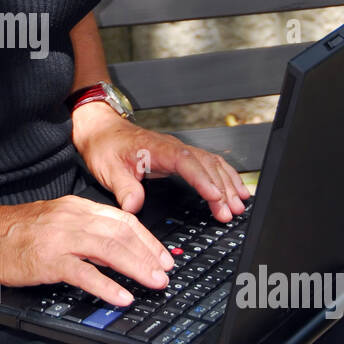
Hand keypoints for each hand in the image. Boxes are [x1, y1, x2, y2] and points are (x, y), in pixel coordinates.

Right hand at [0, 194, 175, 305]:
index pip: (122, 220)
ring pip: (109, 250)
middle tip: (166, 272)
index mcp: (75, 208)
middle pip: (121, 234)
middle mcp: (71, 219)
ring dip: (137, 268)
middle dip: (149, 255)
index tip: (163, 255)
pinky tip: (122, 297)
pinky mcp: (47, 261)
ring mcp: (60, 239)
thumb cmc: (14, 232)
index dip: (147, 239)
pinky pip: (84, 273)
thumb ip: (85, 230)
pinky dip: (107, 286)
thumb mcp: (55, 221)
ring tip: (154, 283)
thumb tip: (116, 248)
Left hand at [71, 103, 250, 221]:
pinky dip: (225, 177)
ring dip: (228, 184)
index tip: (215, 197)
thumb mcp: (108, 169)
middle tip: (231, 211)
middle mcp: (174, 148)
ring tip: (240, 204)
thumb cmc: (106, 147)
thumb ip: (123, 188)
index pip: (187, 162)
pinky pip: (209, 165)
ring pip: (212, 164)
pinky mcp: (181, 158)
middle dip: (222, 188)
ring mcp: (180, 151)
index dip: (203, 180)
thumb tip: (134, 206)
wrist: (102, 132)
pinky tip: (235, 189)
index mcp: (158, 149)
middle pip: (206, 165)